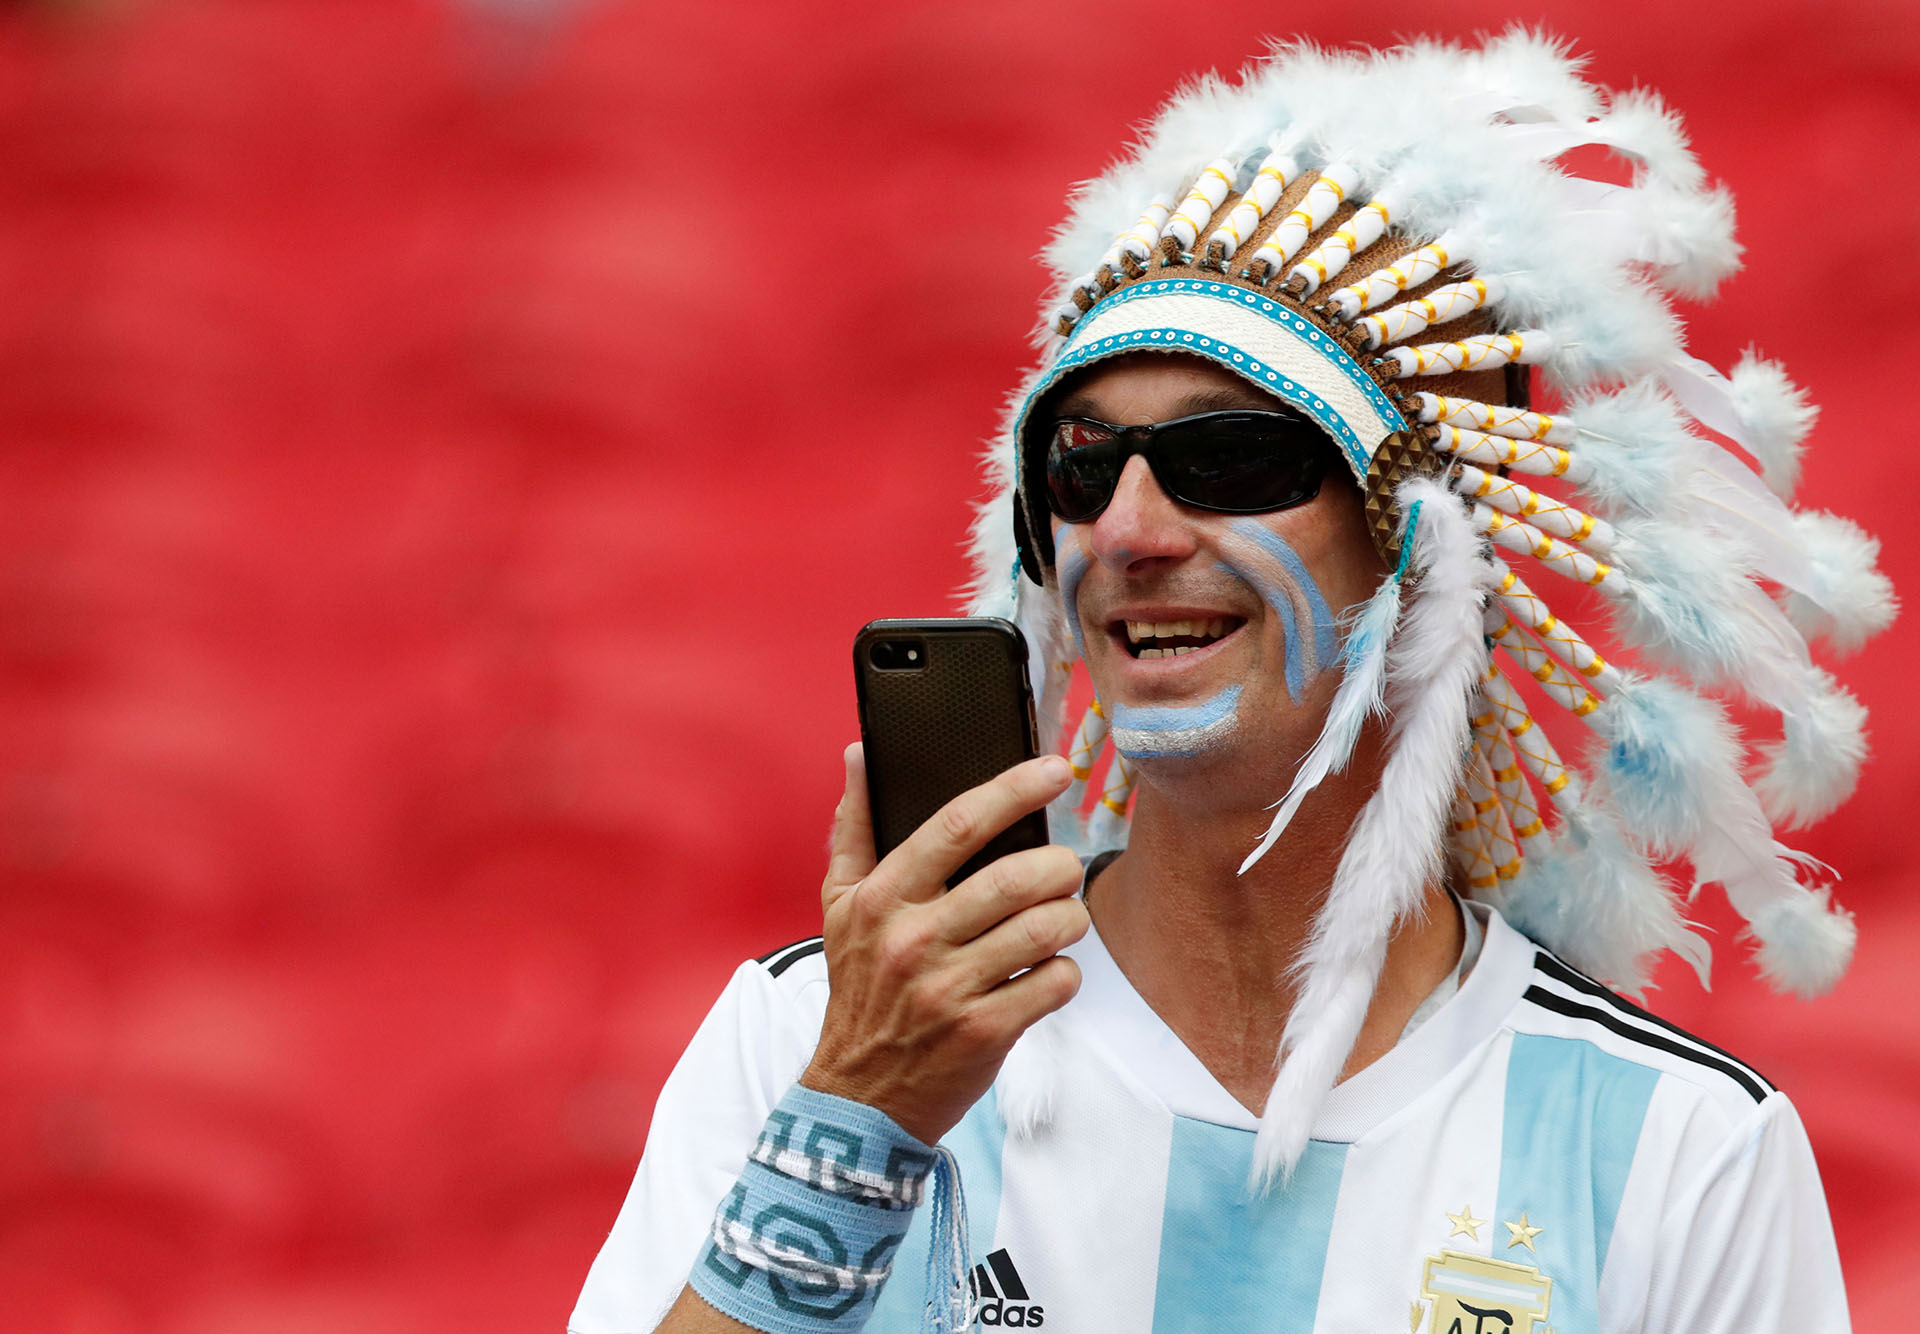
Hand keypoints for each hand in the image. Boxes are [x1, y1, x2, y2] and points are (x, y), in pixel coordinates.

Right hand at [800, 744, 1089, 1143]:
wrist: (859, 1094)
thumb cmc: (859, 989)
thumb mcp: (840, 906)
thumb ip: (854, 827)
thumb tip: (861, 752)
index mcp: (880, 899)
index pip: (956, 824)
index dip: (1013, 789)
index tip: (1054, 769)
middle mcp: (912, 940)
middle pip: (1014, 878)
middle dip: (1059, 865)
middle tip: (1065, 868)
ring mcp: (948, 990)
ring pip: (1045, 929)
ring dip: (1070, 917)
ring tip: (1063, 917)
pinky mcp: (983, 1033)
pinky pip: (1054, 983)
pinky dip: (1065, 972)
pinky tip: (1048, 971)